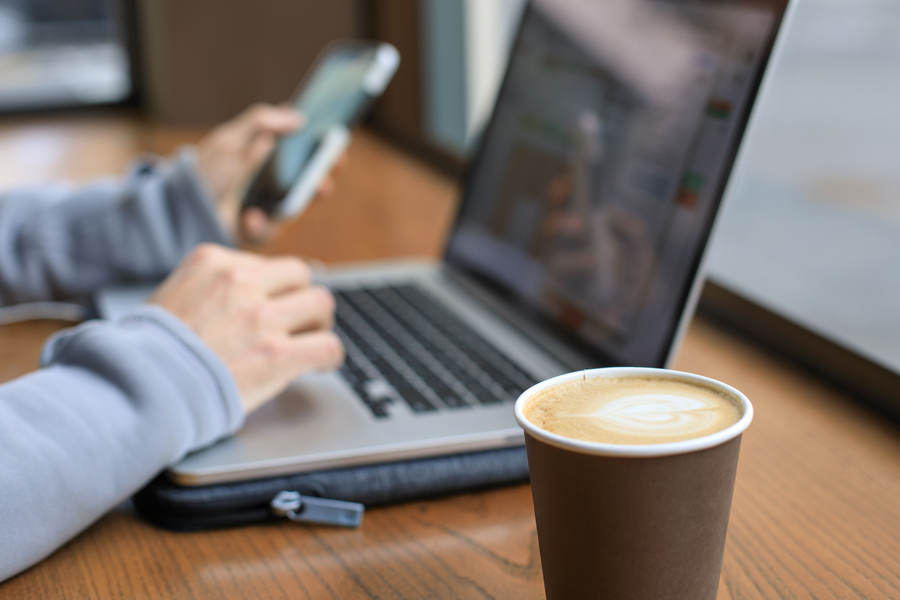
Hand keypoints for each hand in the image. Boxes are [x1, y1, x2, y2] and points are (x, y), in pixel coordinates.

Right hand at [149, 244, 343, 413]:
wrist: (137, 388)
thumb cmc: (146, 353)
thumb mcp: (170, 297)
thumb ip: (207, 289)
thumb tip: (235, 300)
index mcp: (212, 262)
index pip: (263, 264)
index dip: (270, 289)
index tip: (268, 306)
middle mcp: (240, 283)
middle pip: (299, 275)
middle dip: (300, 297)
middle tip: (298, 320)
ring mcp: (261, 318)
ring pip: (321, 304)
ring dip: (319, 323)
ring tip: (311, 339)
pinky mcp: (277, 354)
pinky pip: (328, 346)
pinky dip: (329, 356)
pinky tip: (320, 365)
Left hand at [193, 103, 341, 245]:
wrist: (177, 208)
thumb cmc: (204, 172)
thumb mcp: (230, 140)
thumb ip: (260, 122)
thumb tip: (296, 116)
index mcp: (268, 161)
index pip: (302, 155)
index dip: (322, 150)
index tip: (338, 142)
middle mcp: (272, 187)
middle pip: (308, 182)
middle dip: (322, 176)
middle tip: (330, 170)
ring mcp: (266, 211)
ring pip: (297, 208)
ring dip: (305, 198)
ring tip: (313, 189)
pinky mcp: (256, 234)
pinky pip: (267, 231)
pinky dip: (260, 223)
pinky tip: (251, 216)